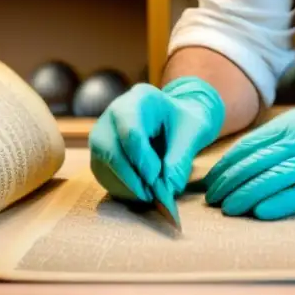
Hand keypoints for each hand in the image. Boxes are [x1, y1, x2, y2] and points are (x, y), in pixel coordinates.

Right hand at [88, 76, 225, 202]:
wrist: (176, 120)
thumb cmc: (186, 122)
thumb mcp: (193, 133)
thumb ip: (181, 158)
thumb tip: (169, 187)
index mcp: (140, 98)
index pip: (130, 129)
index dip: (141, 159)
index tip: (156, 179)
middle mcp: (113, 113)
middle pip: (109, 147)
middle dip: (130, 176)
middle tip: (153, 195)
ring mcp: (103, 132)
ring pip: (102, 163)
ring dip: (126, 185)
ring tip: (150, 196)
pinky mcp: (101, 153)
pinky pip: (104, 174)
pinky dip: (122, 188)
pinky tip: (142, 193)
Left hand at [202, 86, 294, 219]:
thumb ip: (279, 136)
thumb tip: (247, 156)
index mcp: (290, 126)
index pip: (247, 147)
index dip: (227, 165)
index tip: (212, 181)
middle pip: (253, 163)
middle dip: (229, 183)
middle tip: (213, 200)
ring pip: (271, 178)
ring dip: (246, 195)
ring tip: (230, 209)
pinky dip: (277, 203)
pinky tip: (260, 212)